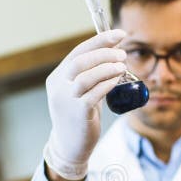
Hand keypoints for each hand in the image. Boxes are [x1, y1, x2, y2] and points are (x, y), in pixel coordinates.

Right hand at [43, 29, 127, 180]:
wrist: (70, 146)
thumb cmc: (80, 116)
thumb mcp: (82, 91)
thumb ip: (94, 72)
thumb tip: (115, 49)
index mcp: (57, 77)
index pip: (78, 52)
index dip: (100, 40)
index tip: (119, 34)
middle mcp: (58, 87)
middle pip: (79, 61)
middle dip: (103, 53)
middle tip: (123, 54)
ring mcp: (65, 100)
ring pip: (85, 77)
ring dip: (106, 68)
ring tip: (122, 66)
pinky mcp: (77, 113)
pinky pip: (93, 94)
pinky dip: (106, 84)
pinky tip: (116, 80)